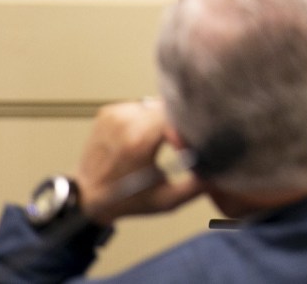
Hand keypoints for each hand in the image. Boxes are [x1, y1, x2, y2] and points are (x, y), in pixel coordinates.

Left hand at [74, 99, 205, 225]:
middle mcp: (126, 121)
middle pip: (168, 107)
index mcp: (139, 140)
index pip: (178, 113)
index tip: (193, 138)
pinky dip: (146, 118)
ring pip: (155, 105)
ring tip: (159, 141)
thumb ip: (196, 185)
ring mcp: (115, 113)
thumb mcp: (166, 200)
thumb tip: (220, 169)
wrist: (86, 196)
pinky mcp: (109, 111)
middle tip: (179, 141)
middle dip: (178, 121)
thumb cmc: (125, 200)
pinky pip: (140, 106)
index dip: (191, 123)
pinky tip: (142, 136)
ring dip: (162, 119)